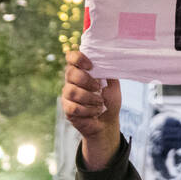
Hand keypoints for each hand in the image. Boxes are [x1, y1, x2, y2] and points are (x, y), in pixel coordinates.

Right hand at [62, 50, 122, 169]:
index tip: (90, 66)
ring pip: (73, 92)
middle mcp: (71, 81)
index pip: (71, 57)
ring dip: (90, 98)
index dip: (78, 58)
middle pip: (71, 73)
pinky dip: (88, 110)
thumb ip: (108, 72)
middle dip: (86, 80)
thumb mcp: (113, 84)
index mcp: (81, 70)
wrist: (108, 121)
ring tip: (100, 103)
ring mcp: (67, 95)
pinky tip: (95, 112)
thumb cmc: (109, 100)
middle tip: (98, 88)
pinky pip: (74, 108)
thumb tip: (107, 61)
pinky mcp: (67, 109)